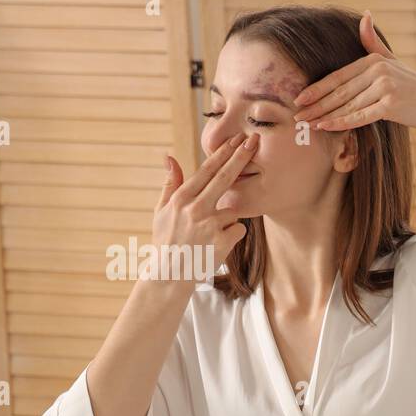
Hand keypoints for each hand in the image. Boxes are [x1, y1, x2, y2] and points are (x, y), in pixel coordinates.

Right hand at [152, 133, 255, 280]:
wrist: (171, 275)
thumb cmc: (167, 240)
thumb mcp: (161, 211)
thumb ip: (170, 184)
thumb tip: (169, 156)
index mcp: (181, 199)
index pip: (206, 171)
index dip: (223, 154)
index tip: (236, 139)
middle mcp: (195, 209)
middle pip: (225, 178)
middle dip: (241, 158)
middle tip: (254, 141)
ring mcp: (210, 226)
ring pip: (234, 210)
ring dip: (228, 218)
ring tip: (209, 234)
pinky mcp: (222, 242)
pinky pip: (239, 229)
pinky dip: (232, 234)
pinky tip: (217, 243)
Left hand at [292, 11, 415, 130]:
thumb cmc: (414, 86)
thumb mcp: (392, 60)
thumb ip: (373, 43)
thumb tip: (364, 16)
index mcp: (373, 60)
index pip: (338, 76)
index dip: (317, 88)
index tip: (299, 97)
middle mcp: (377, 71)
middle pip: (339, 91)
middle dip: (316, 104)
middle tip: (297, 114)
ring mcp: (384, 88)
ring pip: (347, 105)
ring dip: (325, 115)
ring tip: (307, 123)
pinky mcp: (391, 105)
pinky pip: (361, 116)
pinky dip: (341, 122)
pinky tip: (326, 126)